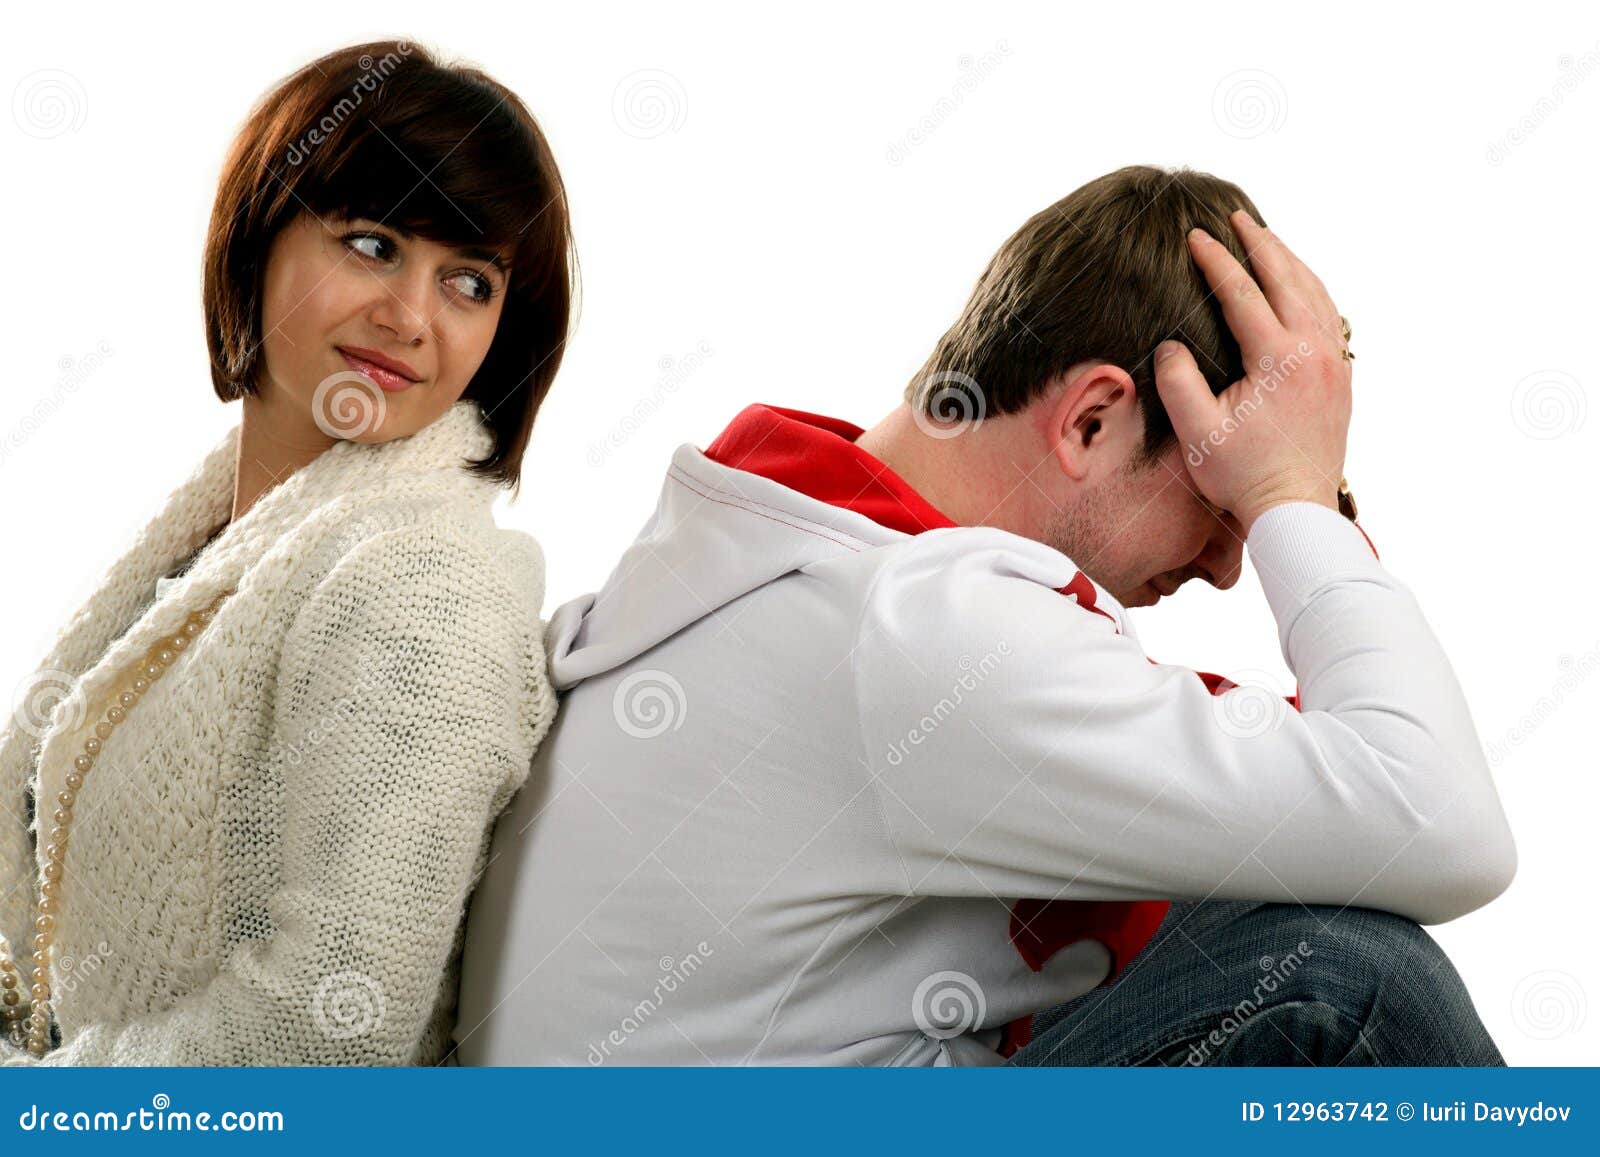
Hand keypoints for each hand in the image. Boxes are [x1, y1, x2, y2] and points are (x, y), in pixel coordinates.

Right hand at [1153, 209, 1351, 535]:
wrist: (1296, 511)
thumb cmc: (1243, 477)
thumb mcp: (1196, 431)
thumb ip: (1178, 381)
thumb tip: (1171, 344)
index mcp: (1279, 358)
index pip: (1242, 293)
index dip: (1216, 261)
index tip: (1196, 236)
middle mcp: (1314, 352)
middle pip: (1287, 279)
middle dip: (1260, 243)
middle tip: (1238, 217)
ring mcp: (1333, 364)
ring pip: (1316, 292)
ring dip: (1290, 261)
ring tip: (1268, 240)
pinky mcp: (1340, 378)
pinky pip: (1330, 316)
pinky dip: (1312, 289)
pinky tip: (1299, 285)